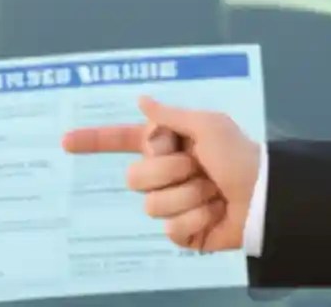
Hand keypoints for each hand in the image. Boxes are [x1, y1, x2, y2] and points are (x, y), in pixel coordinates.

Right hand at [62, 96, 260, 252]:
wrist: (264, 195)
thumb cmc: (239, 155)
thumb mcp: (209, 126)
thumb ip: (172, 116)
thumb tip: (143, 99)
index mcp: (169, 145)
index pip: (124, 141)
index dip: (96, 141)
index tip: (65, 140)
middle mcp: (166, 174)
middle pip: (134, 178)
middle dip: (168, 170)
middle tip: (198, 166)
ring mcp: (172, 205)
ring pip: (152, 206)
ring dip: (188, 195)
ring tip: (213, 190)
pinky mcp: (183, 232)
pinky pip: (171, 229)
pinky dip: (197, 217)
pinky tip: (215, 211)